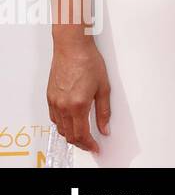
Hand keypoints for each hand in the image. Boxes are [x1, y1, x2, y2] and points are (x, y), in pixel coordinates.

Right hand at [47, 38, 110, 153]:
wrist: (72, 48)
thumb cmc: (89, 62)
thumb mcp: (103, 88)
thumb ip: (103, 111)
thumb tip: (105, 128)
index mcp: (78, 105)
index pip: (82, 134)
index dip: (89, 144)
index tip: (96, 147)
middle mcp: (63, 106)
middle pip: (69, 135)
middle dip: (81, 143)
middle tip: (91, 144)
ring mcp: (54, 102)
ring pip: (60, 128)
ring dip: (71, 135)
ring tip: (82, 136)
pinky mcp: (50, 97)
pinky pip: (54, 118)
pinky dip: (62, 125)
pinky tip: (70, 122)